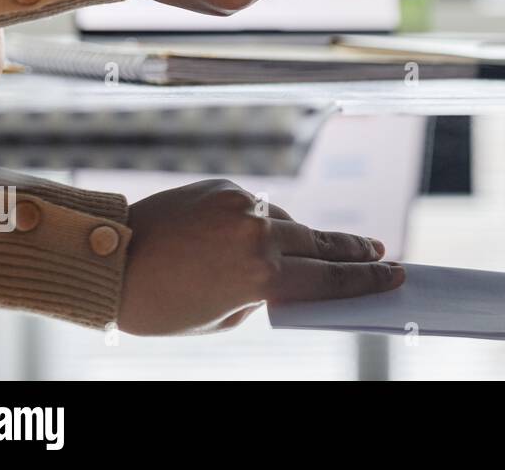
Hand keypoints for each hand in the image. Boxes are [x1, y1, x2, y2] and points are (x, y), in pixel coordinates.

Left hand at [119, 179, 404, 334]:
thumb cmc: (160, 305)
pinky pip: (258, 208)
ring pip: (290, 223)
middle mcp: (259, 235)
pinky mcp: (225, 188)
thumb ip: (261, 293)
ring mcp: (243, 206)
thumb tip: (286, 273)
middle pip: (324, 242)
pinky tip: (249, 237)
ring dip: (301, 239)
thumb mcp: (223, 316)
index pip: (330, 279)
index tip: (396, 272)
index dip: (367, 279)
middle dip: (354, 250)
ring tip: (313, 251)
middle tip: (380, 252)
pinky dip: (261, 223)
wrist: (109, 260)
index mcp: (262, 276)